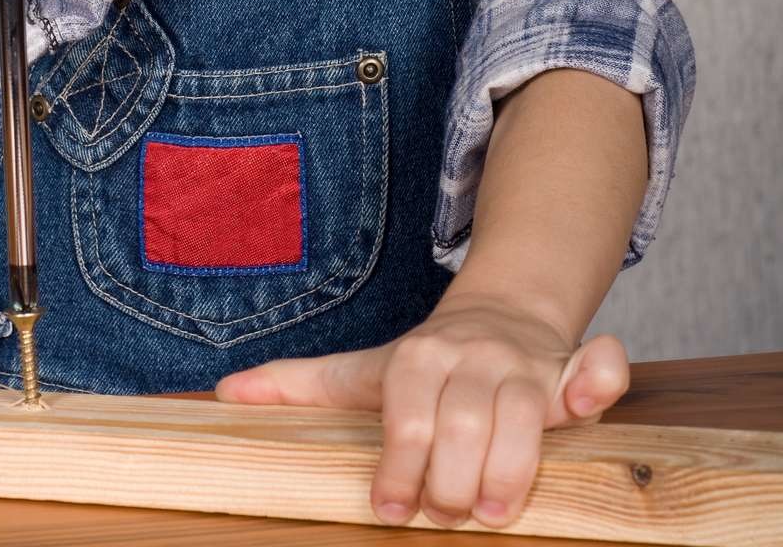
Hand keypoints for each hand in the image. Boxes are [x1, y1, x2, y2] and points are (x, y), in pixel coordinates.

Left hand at [214, 292, 629, 530]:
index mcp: (418, 357)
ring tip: (494, 507)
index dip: (399, 468)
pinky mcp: (571, 369)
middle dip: (455, 479)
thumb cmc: (429, 363)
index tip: (391, 511)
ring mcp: (525, 362)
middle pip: (464, 421)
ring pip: (522, 411)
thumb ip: (304, 386)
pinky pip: (594, 367)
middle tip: (449, 513)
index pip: (406, 414)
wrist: (502, 309)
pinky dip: (598, 378)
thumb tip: (224, 393)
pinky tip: (591, 398)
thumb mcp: (366, 371)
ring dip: (511, 463)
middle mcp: (472, 355)